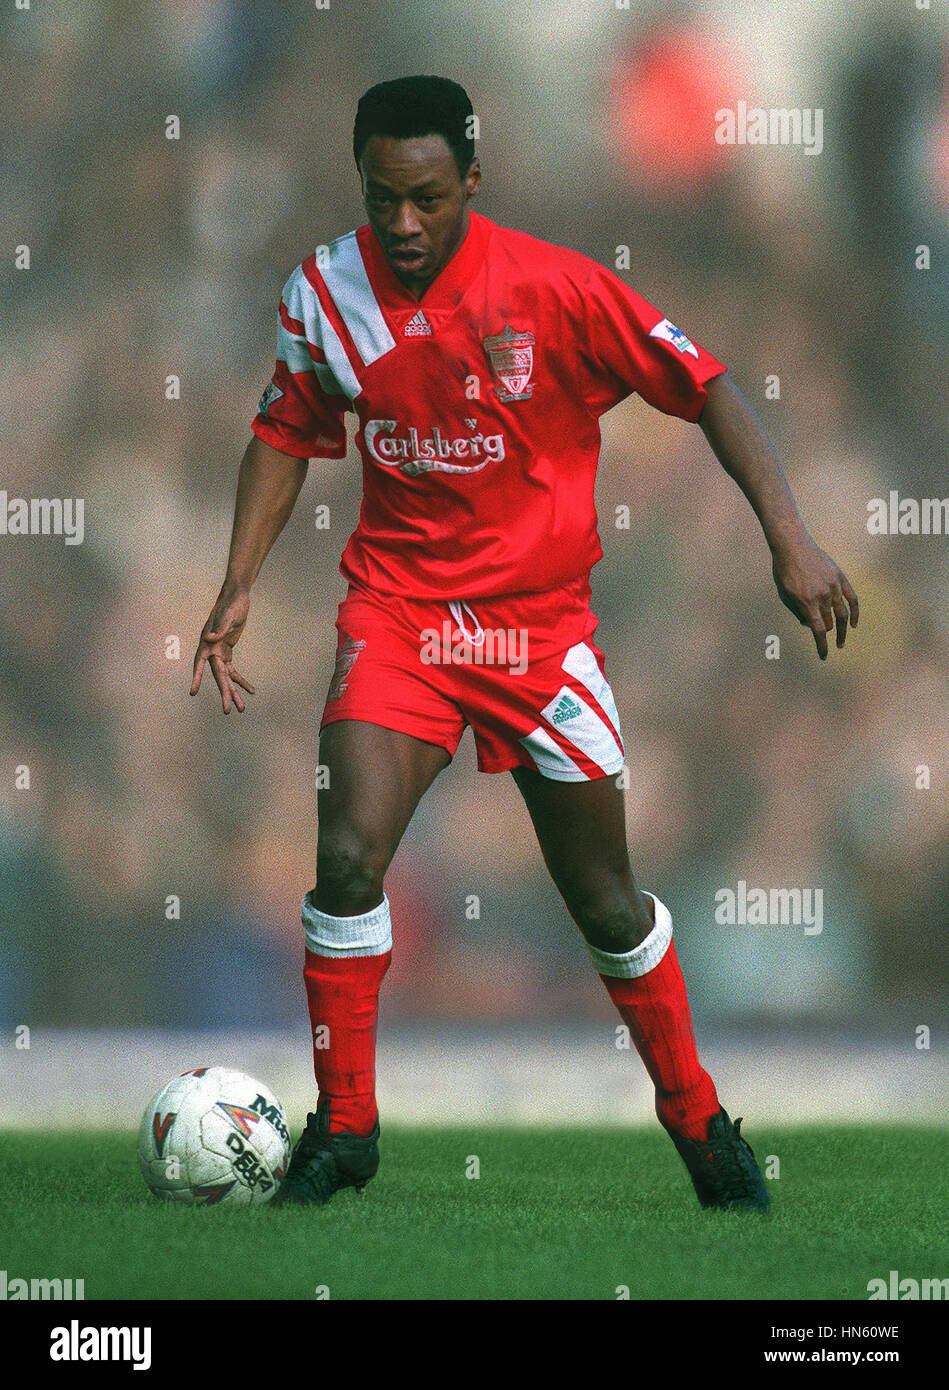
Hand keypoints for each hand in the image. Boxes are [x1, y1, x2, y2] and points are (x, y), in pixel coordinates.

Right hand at [190, 587, 255, 711]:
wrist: (237, 596)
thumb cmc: (231, 604)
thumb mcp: (228, 615)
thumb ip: (219, 628)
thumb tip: (209, 638)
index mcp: (207, 642)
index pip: (200, 662)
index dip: (196, 677)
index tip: (192, 692)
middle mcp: (211, 650)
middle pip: (218, 675)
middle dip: (223, 693)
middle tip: (227, 711)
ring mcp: (220, 652)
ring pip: (226, 676)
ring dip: (234, 691)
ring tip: (241, 709)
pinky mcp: (228, 651)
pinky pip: (234, 670)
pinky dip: (241, 680)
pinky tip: (250, 691)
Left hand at [771, 533, 858, 659]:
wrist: (793, 546)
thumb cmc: (784, 571)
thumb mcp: (784, 594)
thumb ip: (797, 612)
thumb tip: (809, 626)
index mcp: (806, 602)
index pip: (817, 630)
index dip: (821, 646)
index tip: (824, 656)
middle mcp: (822, 596)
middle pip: (829, 622)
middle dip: (827, 633)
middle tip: (828, 642)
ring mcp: (833, 586)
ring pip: (841, 614)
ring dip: (842, 629)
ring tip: (842, 640)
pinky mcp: (840, 578)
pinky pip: (852, 598)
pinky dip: (855, 612)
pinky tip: (854, 624)